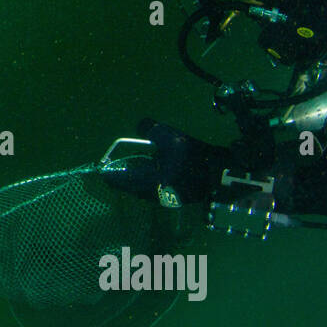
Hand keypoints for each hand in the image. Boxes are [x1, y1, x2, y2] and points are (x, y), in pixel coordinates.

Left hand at [101, 120, 230, 204]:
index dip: (108, 172)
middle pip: (130, 188)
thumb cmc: (193, 155)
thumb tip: (142, 125)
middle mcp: (154, 195)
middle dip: (123, 176)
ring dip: (138, 178)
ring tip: (140, 165)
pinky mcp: (178, 199)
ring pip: (143, 190)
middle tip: (118, 166)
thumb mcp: (169, 136)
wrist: (225, 174)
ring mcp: (167, 200)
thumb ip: (150, 129)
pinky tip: (159, 169)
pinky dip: (151, 181)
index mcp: (147, 182)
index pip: (118, 181)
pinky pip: (156, 191)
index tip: (101, 167)